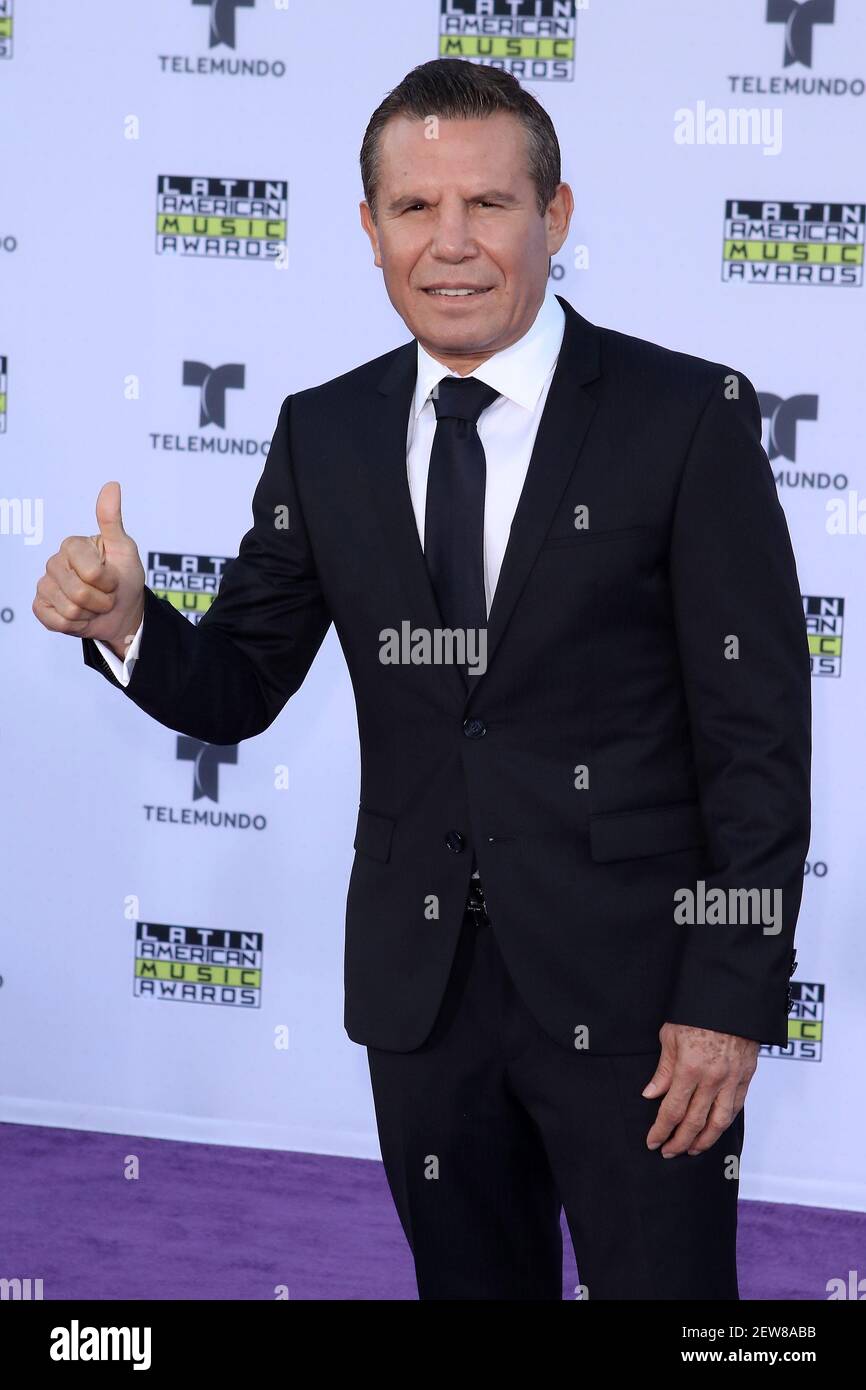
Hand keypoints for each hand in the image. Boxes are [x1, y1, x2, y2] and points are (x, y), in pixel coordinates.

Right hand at [33, 481, 145, 659]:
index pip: (92, 574)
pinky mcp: (40, 606)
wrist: (122, 611)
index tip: (113, 578)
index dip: (109, 583)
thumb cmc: (124, 578)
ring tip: (95, 605)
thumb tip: (112, 485)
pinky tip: (81, 616)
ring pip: (70, 610)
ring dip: (91, 613)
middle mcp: (54, 562)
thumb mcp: (125, 550)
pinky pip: (56, 622)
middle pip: (79, 594)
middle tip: (106, 595)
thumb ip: (113, 520)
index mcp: (72, 545)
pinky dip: (75, 625)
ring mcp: (45, 584)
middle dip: (102, 600)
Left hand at [642, 1022, 758, 1157]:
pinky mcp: (746, 1077)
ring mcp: (732, 1080)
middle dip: (679, 1142)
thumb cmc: (697, 1012)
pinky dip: (724, 1123)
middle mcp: (712, 1079)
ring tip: (692, 1150)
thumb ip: (663, 1069)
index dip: (661, 1130)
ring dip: (704, 1141)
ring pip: (719, 1122)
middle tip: (668, 1152)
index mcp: (689, 1068)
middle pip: (694, 1122)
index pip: (672, 1110)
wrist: (732, 997)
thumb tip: (651, 1094)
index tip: (652, 1141)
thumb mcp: (671, 1036)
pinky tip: (714, 1130)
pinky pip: (736, 1108)